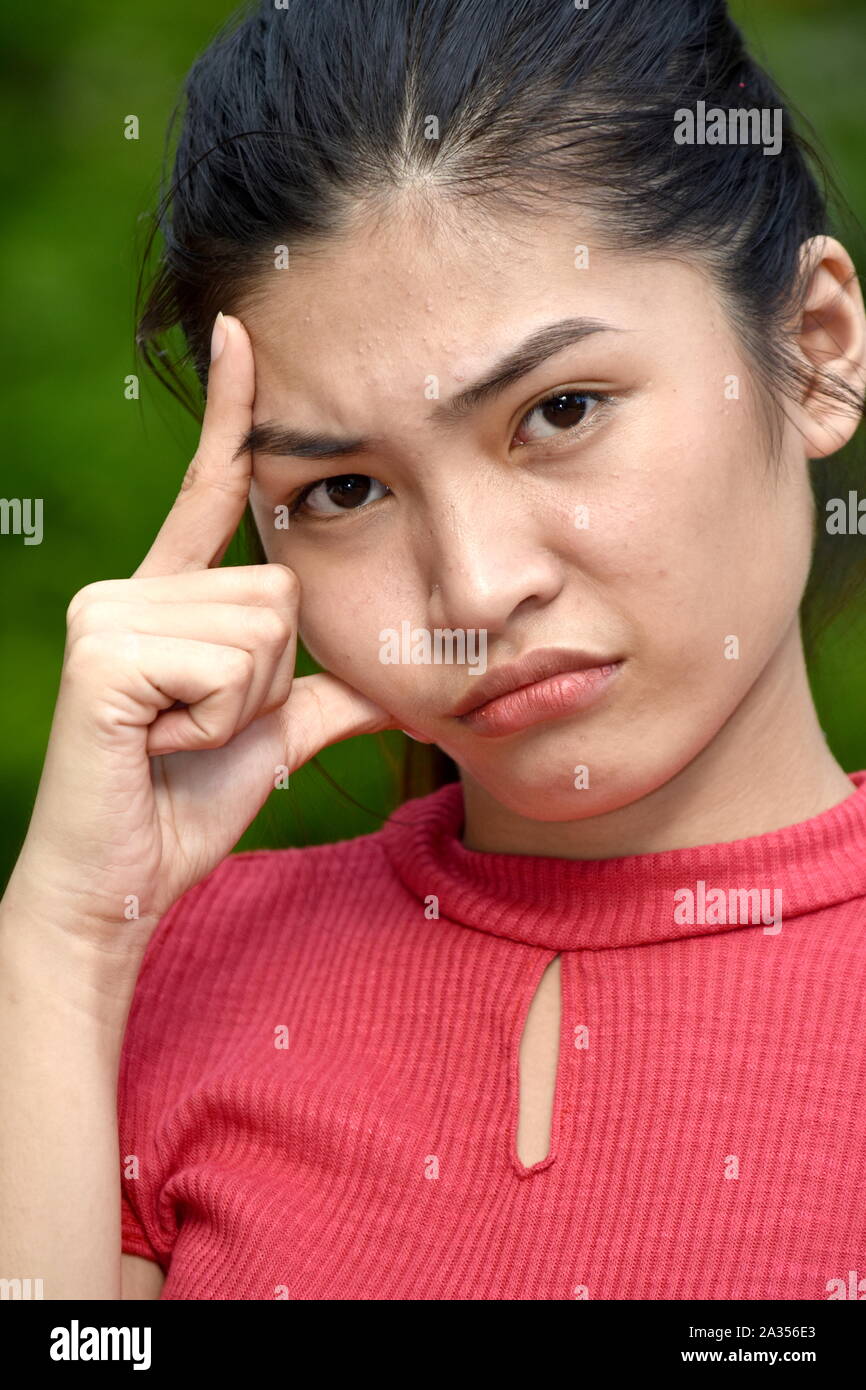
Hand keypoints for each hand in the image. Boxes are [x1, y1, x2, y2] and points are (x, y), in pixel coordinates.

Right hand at [4, 314, 396, 955]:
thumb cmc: (184, 807)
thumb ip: (325, 697)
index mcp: (169, 595)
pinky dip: (219, 726)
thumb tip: (396, 682)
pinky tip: (160, 744)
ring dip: (245, 709)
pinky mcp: (103, 652)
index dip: (230, 415)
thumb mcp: (272, 740)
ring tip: (180, 737)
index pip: (211, 491)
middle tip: (203, 728)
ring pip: (265, 629)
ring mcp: (108, 611)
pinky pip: (230, 669)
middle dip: (269, 682)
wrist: (119, 883)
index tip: (243, 330)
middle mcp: (130, 585)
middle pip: (281, 591)